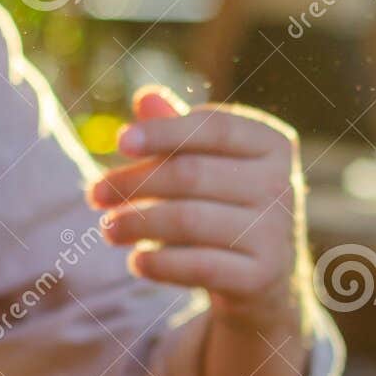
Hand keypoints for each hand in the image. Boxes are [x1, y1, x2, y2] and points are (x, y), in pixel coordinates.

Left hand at [90, 86, 309, 336]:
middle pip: (191, 174)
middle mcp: (280, 185)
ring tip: (107, 229)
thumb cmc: (228, 206)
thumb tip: (145, 98)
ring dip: (137, 224)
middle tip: (94, 194)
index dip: (164, 132)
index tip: (121, 142)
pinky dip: (159, 263)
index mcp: (272, 145)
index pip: (213, 128)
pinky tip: (136, 261)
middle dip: (134, 182)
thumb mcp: (211, 164)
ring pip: (188, 221)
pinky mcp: (261, 276)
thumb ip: (180, 132)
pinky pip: (198, 266)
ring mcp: (274, 233)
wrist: (266, 277)